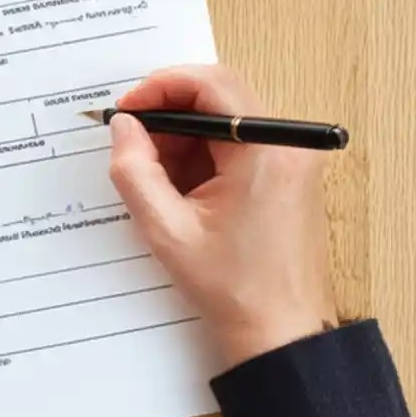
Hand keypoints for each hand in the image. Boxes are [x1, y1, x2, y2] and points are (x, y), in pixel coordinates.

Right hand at [107, 65, 337, 369]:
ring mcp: (292, 159)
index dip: (160, 87)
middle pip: (219, 97)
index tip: (127, 110)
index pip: (211, 84)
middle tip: (132, 143)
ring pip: (225, 121)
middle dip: (168, 115)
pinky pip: (237, 144)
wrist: (280, 332)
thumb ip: (136, 171)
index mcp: (266, 151)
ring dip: (183, 138)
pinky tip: (180, 189)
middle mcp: (288, 145)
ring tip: (154, 177)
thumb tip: (123, 127)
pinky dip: (202, 155)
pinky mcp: (287, 175)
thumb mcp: (167, 230)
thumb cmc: (233, 289)